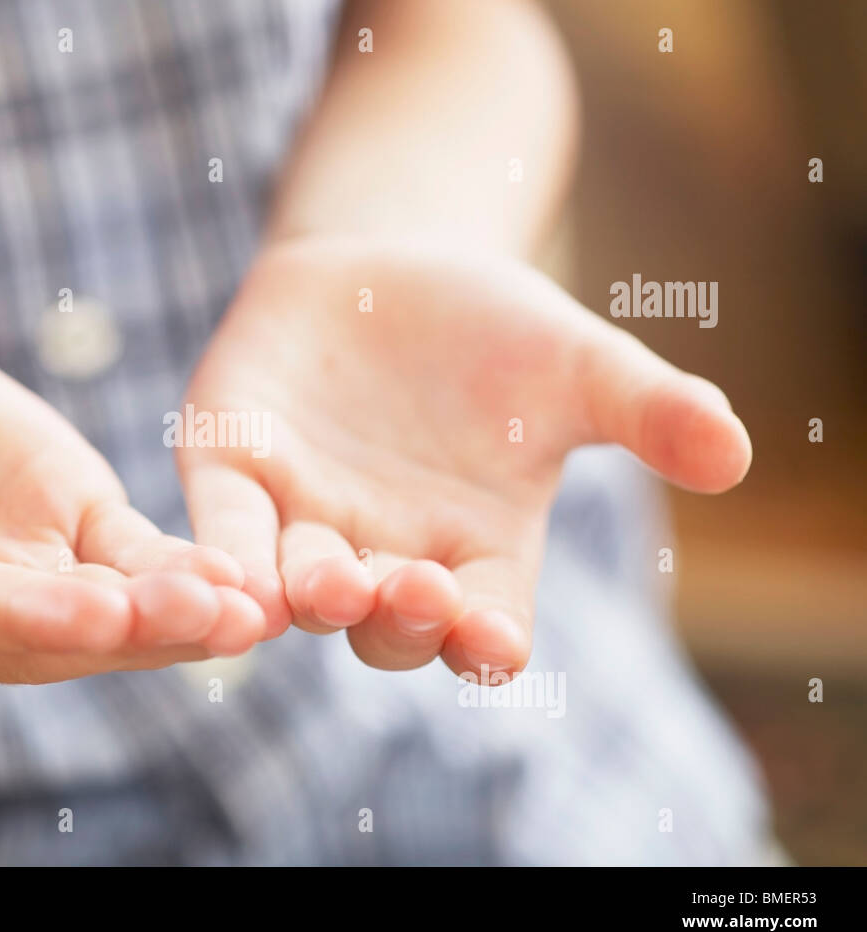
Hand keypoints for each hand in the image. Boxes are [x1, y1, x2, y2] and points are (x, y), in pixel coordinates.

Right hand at [0, 298, 263, 682]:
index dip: (22, 612)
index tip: (99, 610)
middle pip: (43, 634)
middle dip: (129, 631)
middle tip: (211, 622)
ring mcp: (15, 576)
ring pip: (103, 612)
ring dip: (176, 618)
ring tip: (251, 612)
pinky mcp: (69, 533)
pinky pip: (133, 562)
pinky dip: (183, 571)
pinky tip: (245, 576)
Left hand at [177, 235, 750, 678]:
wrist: (386, 266)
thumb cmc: (493, 329)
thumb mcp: (578, 362)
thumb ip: (648, 410)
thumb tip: (736, 451)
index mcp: (478, 554)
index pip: (485, 626)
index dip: (486, 641)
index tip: (494, 642)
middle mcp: (389, 558)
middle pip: (389, 626)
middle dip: (397, 616)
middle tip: (404, 589)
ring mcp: (306, 524)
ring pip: (301, 591)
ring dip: (307, 596)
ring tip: (318, 584)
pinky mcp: (235, 477)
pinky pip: (223, 531)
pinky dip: (221, 557)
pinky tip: (220, 573)